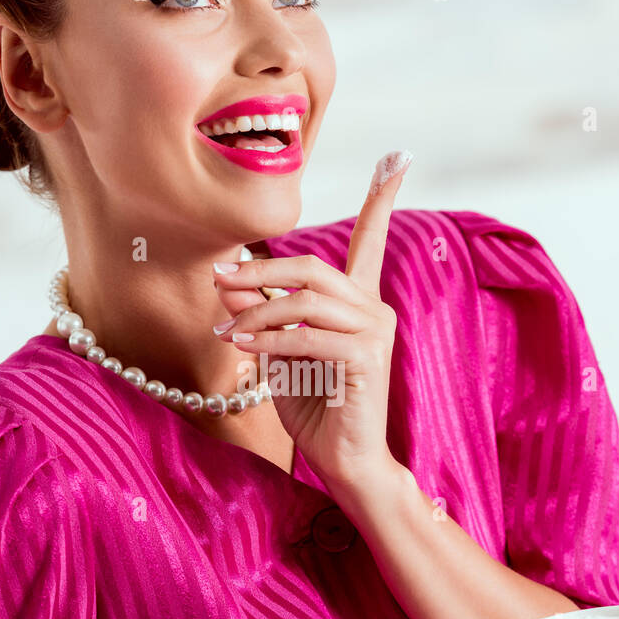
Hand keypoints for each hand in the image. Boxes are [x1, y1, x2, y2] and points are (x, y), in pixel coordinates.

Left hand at [212, 150, 413, 489]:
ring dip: (257, 314)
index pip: (371, 241)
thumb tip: (229, 281)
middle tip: (220, 279)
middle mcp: (373, 309)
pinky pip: (308, 335)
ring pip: (306, 301)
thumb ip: (260, 316)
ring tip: (227, 332)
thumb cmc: (314, 409)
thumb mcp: (278, 354)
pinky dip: (271, 340)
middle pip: (312, 269)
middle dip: (260, 271)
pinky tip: (247, 350)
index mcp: (358, 303)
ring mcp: (374, 332)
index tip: (398, 157)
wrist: (342, 461)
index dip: (382, 198)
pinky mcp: (366, 358)